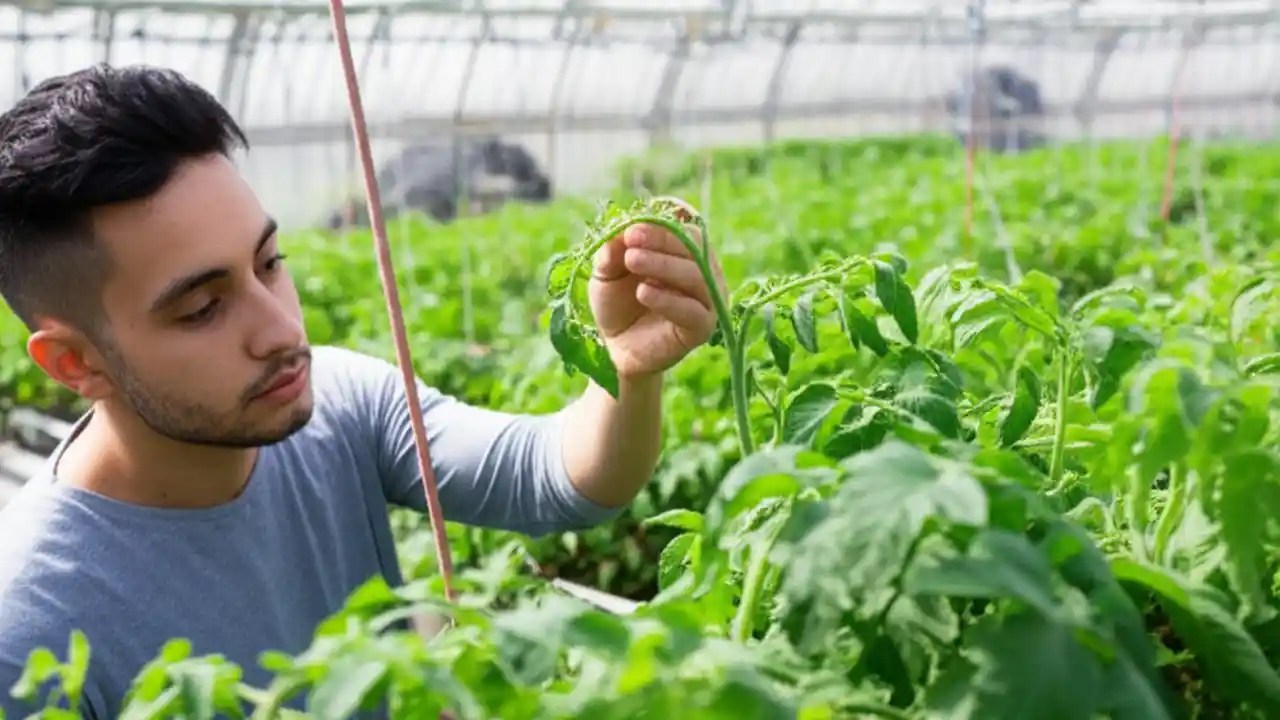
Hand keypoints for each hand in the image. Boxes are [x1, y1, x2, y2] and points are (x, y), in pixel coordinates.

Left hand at [588, 211, 724, 380]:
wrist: (615, 348)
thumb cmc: (617, 305)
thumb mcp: (608, 274)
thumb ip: (613, 252)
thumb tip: (620, 232)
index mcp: (686, 255)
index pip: (683, 233)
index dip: (659, 229)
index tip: (632, 230)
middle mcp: (704, 274)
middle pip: (694, 250)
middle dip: (661, 242)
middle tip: (632, 242)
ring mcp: (707, 301)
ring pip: (697, 277)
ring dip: (664, 265)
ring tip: (632, 261)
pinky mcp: (702, 328)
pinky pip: (693, 312)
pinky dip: (669, 300)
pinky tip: (643, 292)